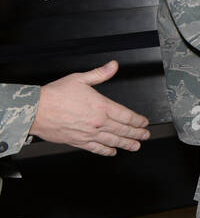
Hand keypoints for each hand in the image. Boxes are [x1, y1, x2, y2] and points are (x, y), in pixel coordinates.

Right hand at [30, 60, 150, 155]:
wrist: (35, 110)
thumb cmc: (54, 95)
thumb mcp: (80, 79)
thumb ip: (99, 74)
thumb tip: (113, 66)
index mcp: (101, 106)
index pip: (126, 115)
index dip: (138, 120)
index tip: (144, 122)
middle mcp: (97, 122)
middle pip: (123, 130)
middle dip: (137, 133)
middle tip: (145, 135)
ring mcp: (88, 133)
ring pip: (113, 141)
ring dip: (127, 144)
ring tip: (136, 146)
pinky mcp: (78, 141)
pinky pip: (96, 148)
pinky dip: (106, 151)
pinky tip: (112, 152)